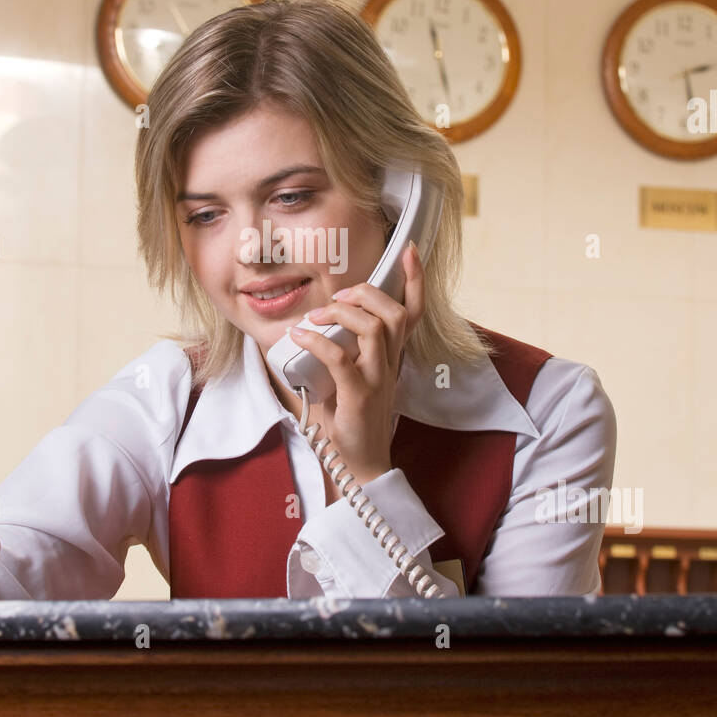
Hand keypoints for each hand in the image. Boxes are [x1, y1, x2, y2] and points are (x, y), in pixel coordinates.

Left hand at [287, 241, 424, 486]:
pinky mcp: (359, 396)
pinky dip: (318, 341)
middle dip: (366, 293)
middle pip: (393, 312)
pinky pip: (342, 359)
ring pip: (374, 328)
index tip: (407, 251)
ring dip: (343, 313)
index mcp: (391, 357)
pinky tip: (301, 337)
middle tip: (337, 296)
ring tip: (316, 316)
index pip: (412, 312)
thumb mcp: (349, 377)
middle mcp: (390, 364)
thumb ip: (341, 350)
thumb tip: (309, 324)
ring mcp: (378, 380)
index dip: (415, 280)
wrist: (358, 465)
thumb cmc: (349, 420)